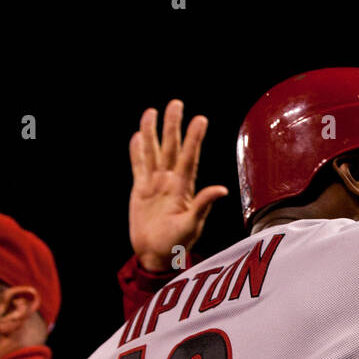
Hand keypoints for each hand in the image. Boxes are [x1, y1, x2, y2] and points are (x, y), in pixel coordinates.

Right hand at [129, 100, 228, 272]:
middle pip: (172, 148)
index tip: (200, 119)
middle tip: (176, 103)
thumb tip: (222, 190)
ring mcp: (155, 184)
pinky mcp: (140, 190)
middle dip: (173, 126)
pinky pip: (138, 166)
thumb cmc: (176, 244)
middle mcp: (170, 181)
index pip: (190, 157)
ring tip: (152, 112)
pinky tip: (137, 136)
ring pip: (154, 152)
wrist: (155, 255)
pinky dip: (136, 152)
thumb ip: (203, 206)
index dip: (194, 138)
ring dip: (153, 132)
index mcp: (184, 188)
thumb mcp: (192, 226)